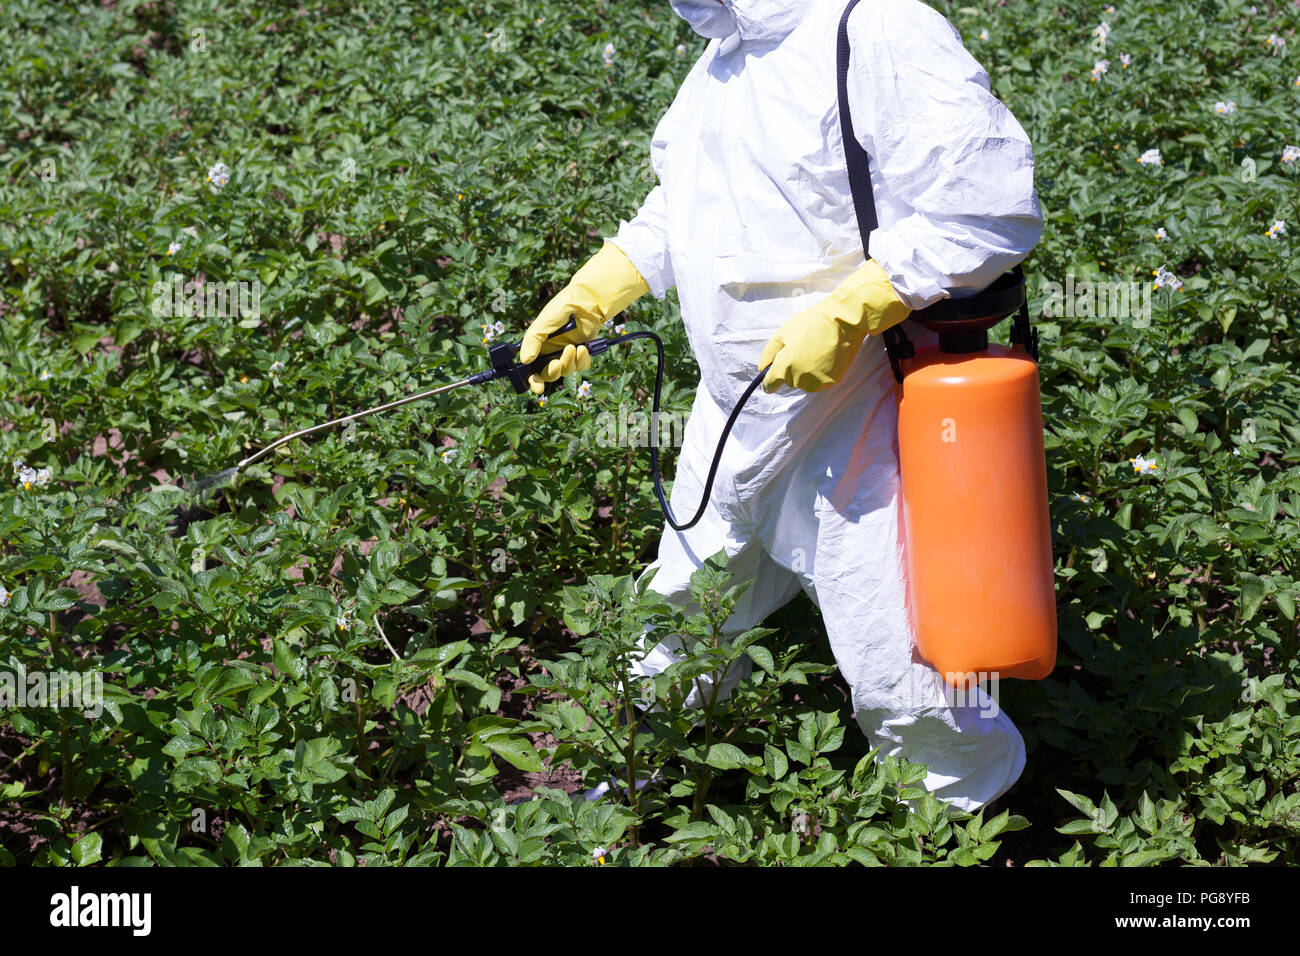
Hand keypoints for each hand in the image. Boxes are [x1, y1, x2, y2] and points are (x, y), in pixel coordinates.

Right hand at [520, 242, 648, 393]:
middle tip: (556, 365)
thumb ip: (532, 341)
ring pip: (567, 371)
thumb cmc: (561, 308)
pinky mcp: (583, 352)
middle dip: (552, 373)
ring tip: (572, 348)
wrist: (586, 301)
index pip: (533, 370)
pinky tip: (582, 348)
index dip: (534, 381)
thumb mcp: (542, 324)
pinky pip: (581, 366)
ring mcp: (568, 352)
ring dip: (569, 364)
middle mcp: (552, 351)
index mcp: (539, 346)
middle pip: (549, 374)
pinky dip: (582, 360)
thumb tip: (524, 361)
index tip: (537, 388)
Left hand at [760, 259, 909, 392]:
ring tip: (814, 351)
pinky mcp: (831, 382)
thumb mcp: (783, 333)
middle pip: (788, 381)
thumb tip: (762, 370)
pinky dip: (819, 372)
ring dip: (805, 372)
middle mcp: (799, 379)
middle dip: (790, 368)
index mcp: (784, 367)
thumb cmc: (810, 323)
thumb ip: (768, 354)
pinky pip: (818, 381)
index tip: (769, 378)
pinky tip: (824, 356)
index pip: (770, 385)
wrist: (842, 321)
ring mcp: (816, 382)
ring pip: (804, 382)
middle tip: (802, 348)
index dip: (768, 381)